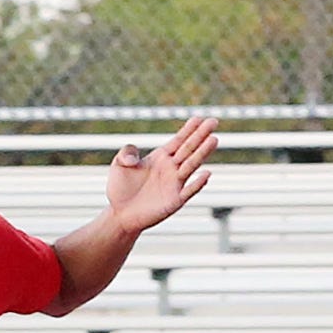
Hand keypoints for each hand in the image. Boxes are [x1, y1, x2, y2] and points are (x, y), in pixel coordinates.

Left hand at [107, 115, 218, 235]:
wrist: (120, 214)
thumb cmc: (120, 189)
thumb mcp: (118, 165)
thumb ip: (126, 152)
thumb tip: (134, 158)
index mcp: (161, 157)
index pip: (179, 140)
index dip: (189, 129)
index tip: (199, 118)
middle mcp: (171, 168)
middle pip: (189, 148)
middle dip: (201, 135)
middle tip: (213, 121)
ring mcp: (174, 184)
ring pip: (191, 165)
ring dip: (202, 153)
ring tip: (213, 139)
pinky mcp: (174, 201)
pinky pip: (189, 190)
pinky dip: (197, 183)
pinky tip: (206, 174)